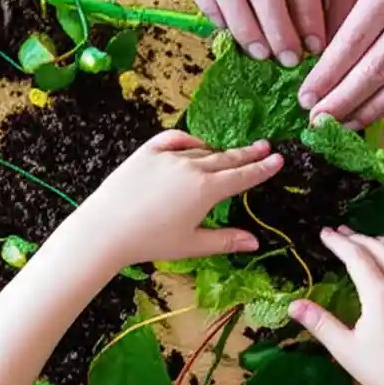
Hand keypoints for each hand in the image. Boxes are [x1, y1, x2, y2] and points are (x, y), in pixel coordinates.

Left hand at [75, 131, 282, 266]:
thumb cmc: (150, 242)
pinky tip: (196, 144)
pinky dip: (188, 141)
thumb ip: (225, 240)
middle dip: (247, 154)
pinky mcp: (147, 152)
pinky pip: (173, 140)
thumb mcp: (191, 244)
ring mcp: (168, 157)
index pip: (242, 177)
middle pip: (226, 158)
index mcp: (206, 190)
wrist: (105, 228)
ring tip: (231, 153)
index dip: (261, 169)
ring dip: (218, 152)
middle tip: (265, 145)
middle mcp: (191, 167)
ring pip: (201, 151)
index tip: (277, 159)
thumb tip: (255, 242)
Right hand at [290, 226, 383, 384]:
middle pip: (380, 250)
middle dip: (359, 238)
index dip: (339, 243)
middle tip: (342, 233)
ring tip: (371, 240)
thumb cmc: (382, 372)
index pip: (357, 257)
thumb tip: (292, 305)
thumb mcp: (345, 348)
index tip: (325, 234)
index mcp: (380, 294)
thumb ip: (320, 323)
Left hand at [299, 0, 383, 126]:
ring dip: (373, 108)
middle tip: (318, 122)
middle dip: (346, 100)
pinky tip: (374, 109)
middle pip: (381, 66)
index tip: (306, 97)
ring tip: (344, 125)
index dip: (329, 75)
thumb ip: (335, 2)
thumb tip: (317, 54)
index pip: (354, 39)